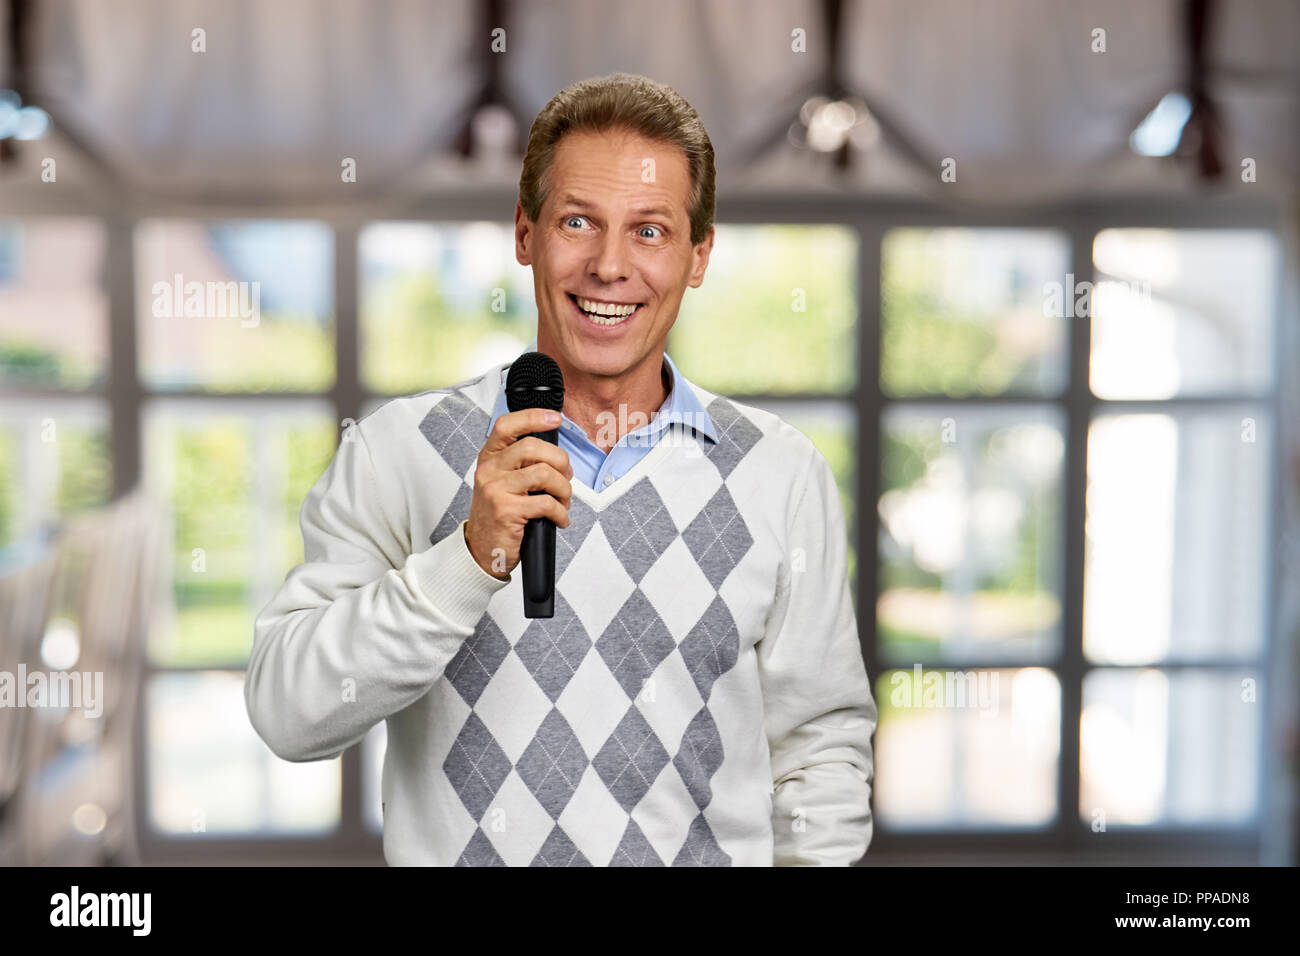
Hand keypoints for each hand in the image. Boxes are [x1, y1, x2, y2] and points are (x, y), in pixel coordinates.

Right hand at [464, 408, 572, 579]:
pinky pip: (546, 503)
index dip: (533, 417)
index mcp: (490, 458)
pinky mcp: (507, 511)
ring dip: (563, 489)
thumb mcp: (503, 481)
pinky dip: (560, 513)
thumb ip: (521, 464)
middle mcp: (490, 470)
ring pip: (544, 474)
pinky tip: (559, 519)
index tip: (555, 419)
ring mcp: (496, 490)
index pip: (507, 426)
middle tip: (566, 477)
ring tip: (562, 501)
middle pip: (533, 447)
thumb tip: (557, 455)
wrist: (482, 549)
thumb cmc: (498, 514)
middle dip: (560, 461)